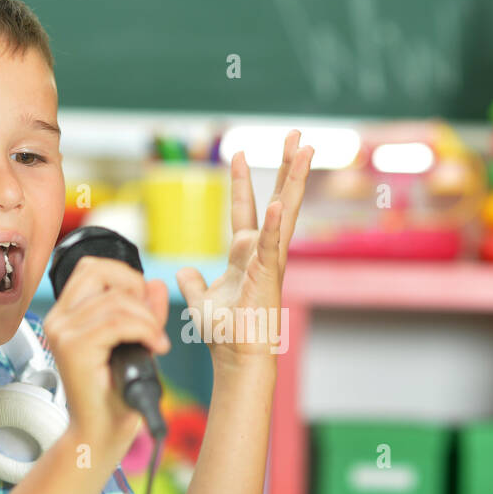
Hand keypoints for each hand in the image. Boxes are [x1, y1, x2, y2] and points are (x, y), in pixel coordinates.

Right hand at [41, 256, 170, 464]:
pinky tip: (156, 348)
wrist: (102, 433)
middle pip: (99, 271)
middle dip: (135, 289)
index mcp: (67, 314)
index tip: (146, 306)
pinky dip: (146, 330)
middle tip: (152, 322)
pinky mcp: (74, 348)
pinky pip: (118, 322)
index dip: (126, 276)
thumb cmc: (116, 394)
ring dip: (147, 319)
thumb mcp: (136, 343)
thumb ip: (146, 313)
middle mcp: (58, 319)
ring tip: (157, 342)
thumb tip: (157, 283)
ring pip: (115, 300)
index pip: (92, 267)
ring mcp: (62, 332)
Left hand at [176, 130, 313, 371]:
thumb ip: (195, 282)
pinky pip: (274, 243)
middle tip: (297, 137)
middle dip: (286, 167)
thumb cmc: (225, 334)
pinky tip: (283, 201)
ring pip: (286, 211)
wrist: (237, 357)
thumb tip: (186, 271)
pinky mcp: (270, 274)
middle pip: (277, 199)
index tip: (238, 153)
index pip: (244, 209)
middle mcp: (262, 251)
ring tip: (306, 149)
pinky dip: (278, 223)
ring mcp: (270, 260)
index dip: (241, 182)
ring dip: (295, 180)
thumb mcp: (200, 301)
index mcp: (246, 255)